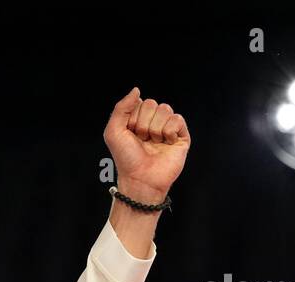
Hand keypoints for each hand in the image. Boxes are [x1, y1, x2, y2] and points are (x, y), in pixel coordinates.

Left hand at [103, 88, 189, 203]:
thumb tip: (137, 89)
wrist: (140, 178)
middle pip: (153, 104)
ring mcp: (168, 129)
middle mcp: (154, 122)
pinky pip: (177, 119)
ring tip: (153, 143)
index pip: (140, 102)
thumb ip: (121, 108)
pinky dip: (168, 132)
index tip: (130, 134)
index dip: (133, 118)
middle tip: (142, 140)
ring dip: (155, 128)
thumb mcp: (113, 131)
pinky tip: (166, 143)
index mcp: (139, 119)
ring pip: (165, 109)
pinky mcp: (181, 136)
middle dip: (143, 123)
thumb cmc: (126, 158)